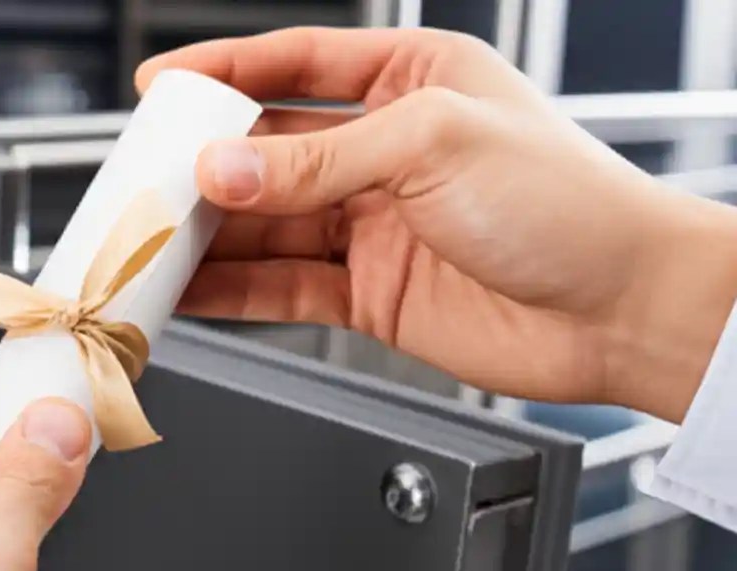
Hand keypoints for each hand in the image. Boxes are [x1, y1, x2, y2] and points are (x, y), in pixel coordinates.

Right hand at [139, 27, 736, 421]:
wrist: (622, 310)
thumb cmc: (565, 203)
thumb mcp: (431, 145)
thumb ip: (317, 161)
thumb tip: (224, 168)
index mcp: (410, 82)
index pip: (295, 65)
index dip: (221, 73)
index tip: (159, 91)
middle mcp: (385, 150)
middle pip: (268, 150)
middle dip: (203, 166)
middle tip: (142, 183)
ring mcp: (372, 224)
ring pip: (267, 225)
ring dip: (209, 237)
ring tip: (150, 245)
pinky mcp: (367, 291)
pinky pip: (283, 287)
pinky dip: (234, 292)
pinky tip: (191, 293)